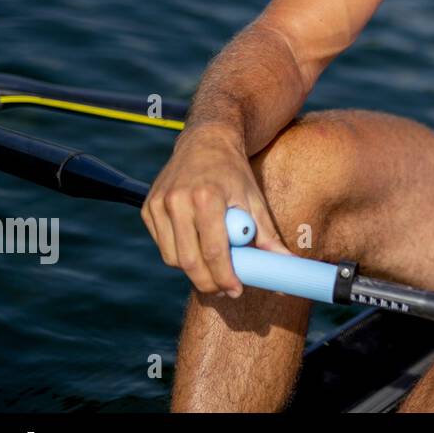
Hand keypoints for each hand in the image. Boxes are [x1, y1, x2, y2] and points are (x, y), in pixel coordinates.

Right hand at [141, 124, 289, 296]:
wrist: (206, 141)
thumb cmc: (234, 173)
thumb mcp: (254, 199)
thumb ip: (268, 235)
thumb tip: (286, 265)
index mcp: (207, 197)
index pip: (214, 250)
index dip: (225, 277)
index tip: (236, 290)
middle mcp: (178, 200)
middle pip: (190, 260)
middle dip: (208, 282)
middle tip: (225, 290)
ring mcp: (158, 204)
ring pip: (172, 257)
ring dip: (193, 271)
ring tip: (213, 269)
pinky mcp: (147, 208)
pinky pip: (163, 245)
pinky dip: (179, 254)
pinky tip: (196, 249)